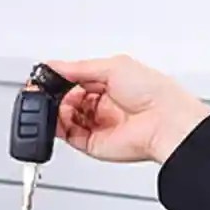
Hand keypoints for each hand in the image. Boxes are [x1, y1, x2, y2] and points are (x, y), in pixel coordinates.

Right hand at [46, 55, 209, 163]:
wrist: (165, 123)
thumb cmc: (153, 92)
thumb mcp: (113, 66)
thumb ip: (78, 68)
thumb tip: (53, 66)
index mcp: (110, 83)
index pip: (75, 80)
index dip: (59, 79)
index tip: (44, 77)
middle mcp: (103, 105)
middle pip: (67, 99)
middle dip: (54, 95)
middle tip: (44, 91)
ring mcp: (97, 125)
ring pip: (64, 118)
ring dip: (54, 110)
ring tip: (52, 103)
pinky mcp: (93, 144)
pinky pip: (68, 136)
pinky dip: (57, 127)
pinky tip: (56, 117)